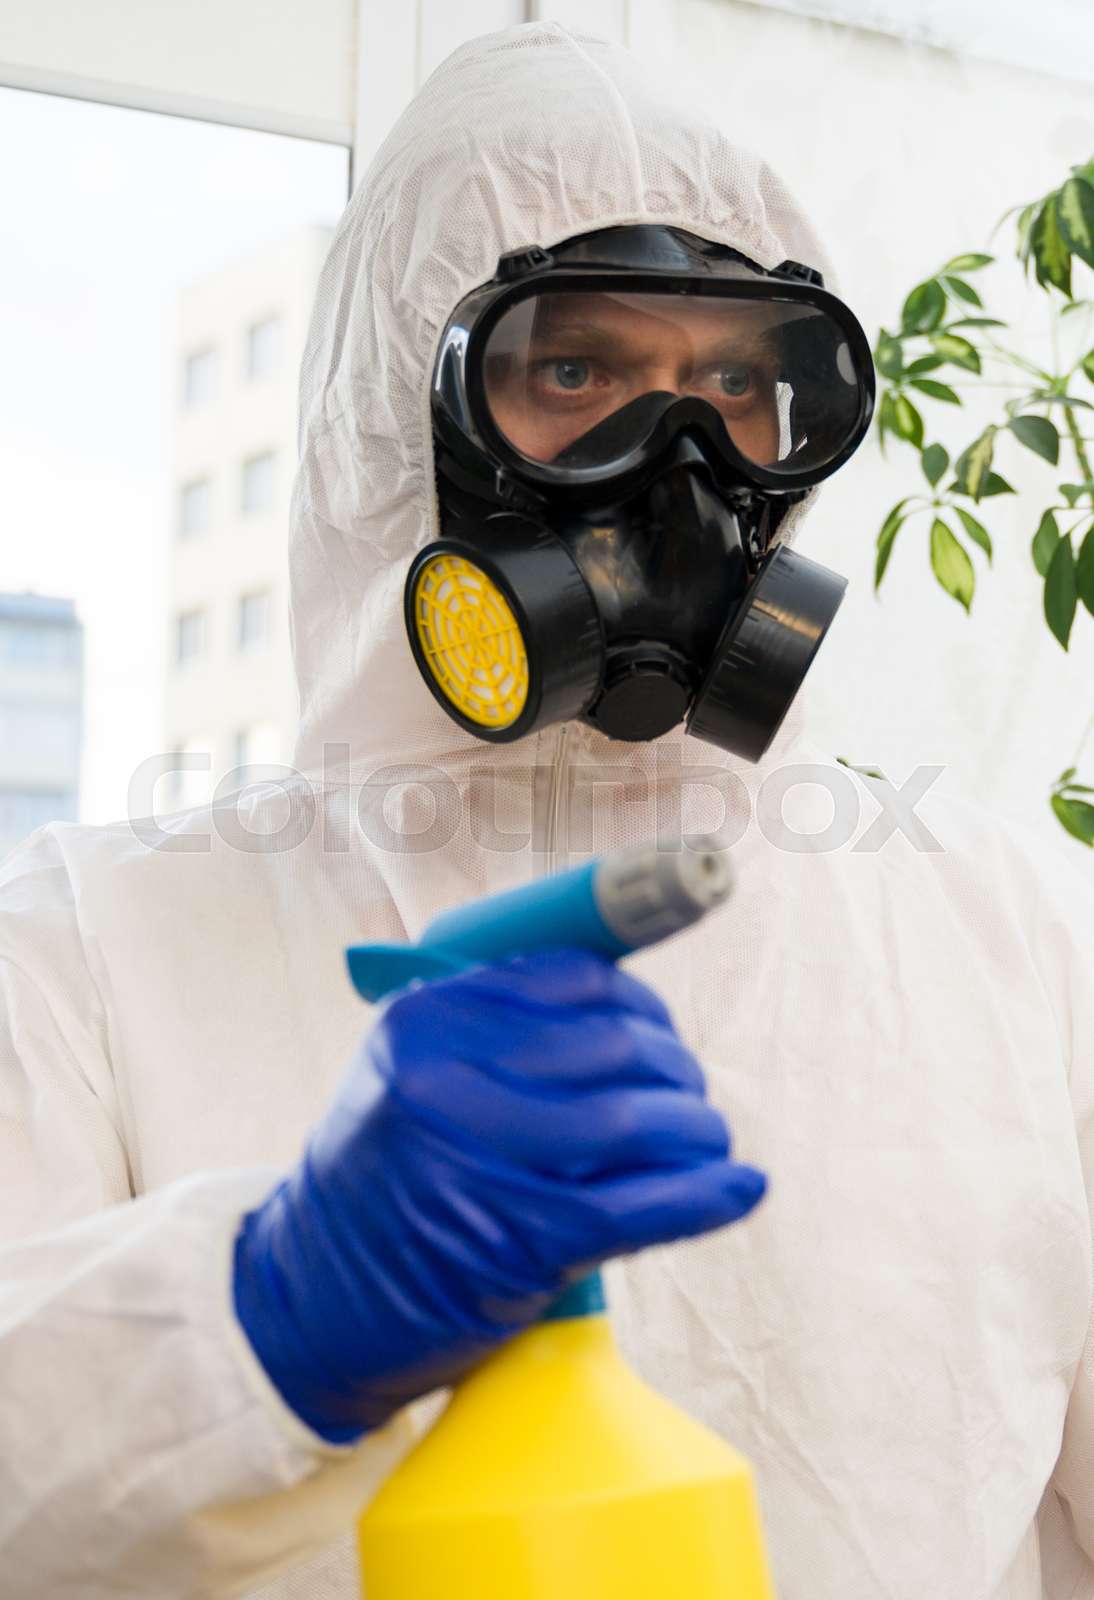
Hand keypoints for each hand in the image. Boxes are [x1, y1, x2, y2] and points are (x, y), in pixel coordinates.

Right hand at [233, 947, 765, 1441]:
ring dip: (698, 1130)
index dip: (640, 1002)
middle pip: (616, 1046)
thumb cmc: (381, 1181)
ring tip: (708, 1143)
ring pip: (637, 1118)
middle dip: (676, 1070)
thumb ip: (494, 1029)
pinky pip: (643, 1204)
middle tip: (687, 1098)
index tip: (660, 1029)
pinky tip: (739, 1187)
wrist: (308, 1301)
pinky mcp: (518, 1239)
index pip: (574, 980)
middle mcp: (446, 1078)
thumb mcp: (408, 1073)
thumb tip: (628, 1002)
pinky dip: (707, 1195)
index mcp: (424, 1021)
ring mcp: (480, 1158)